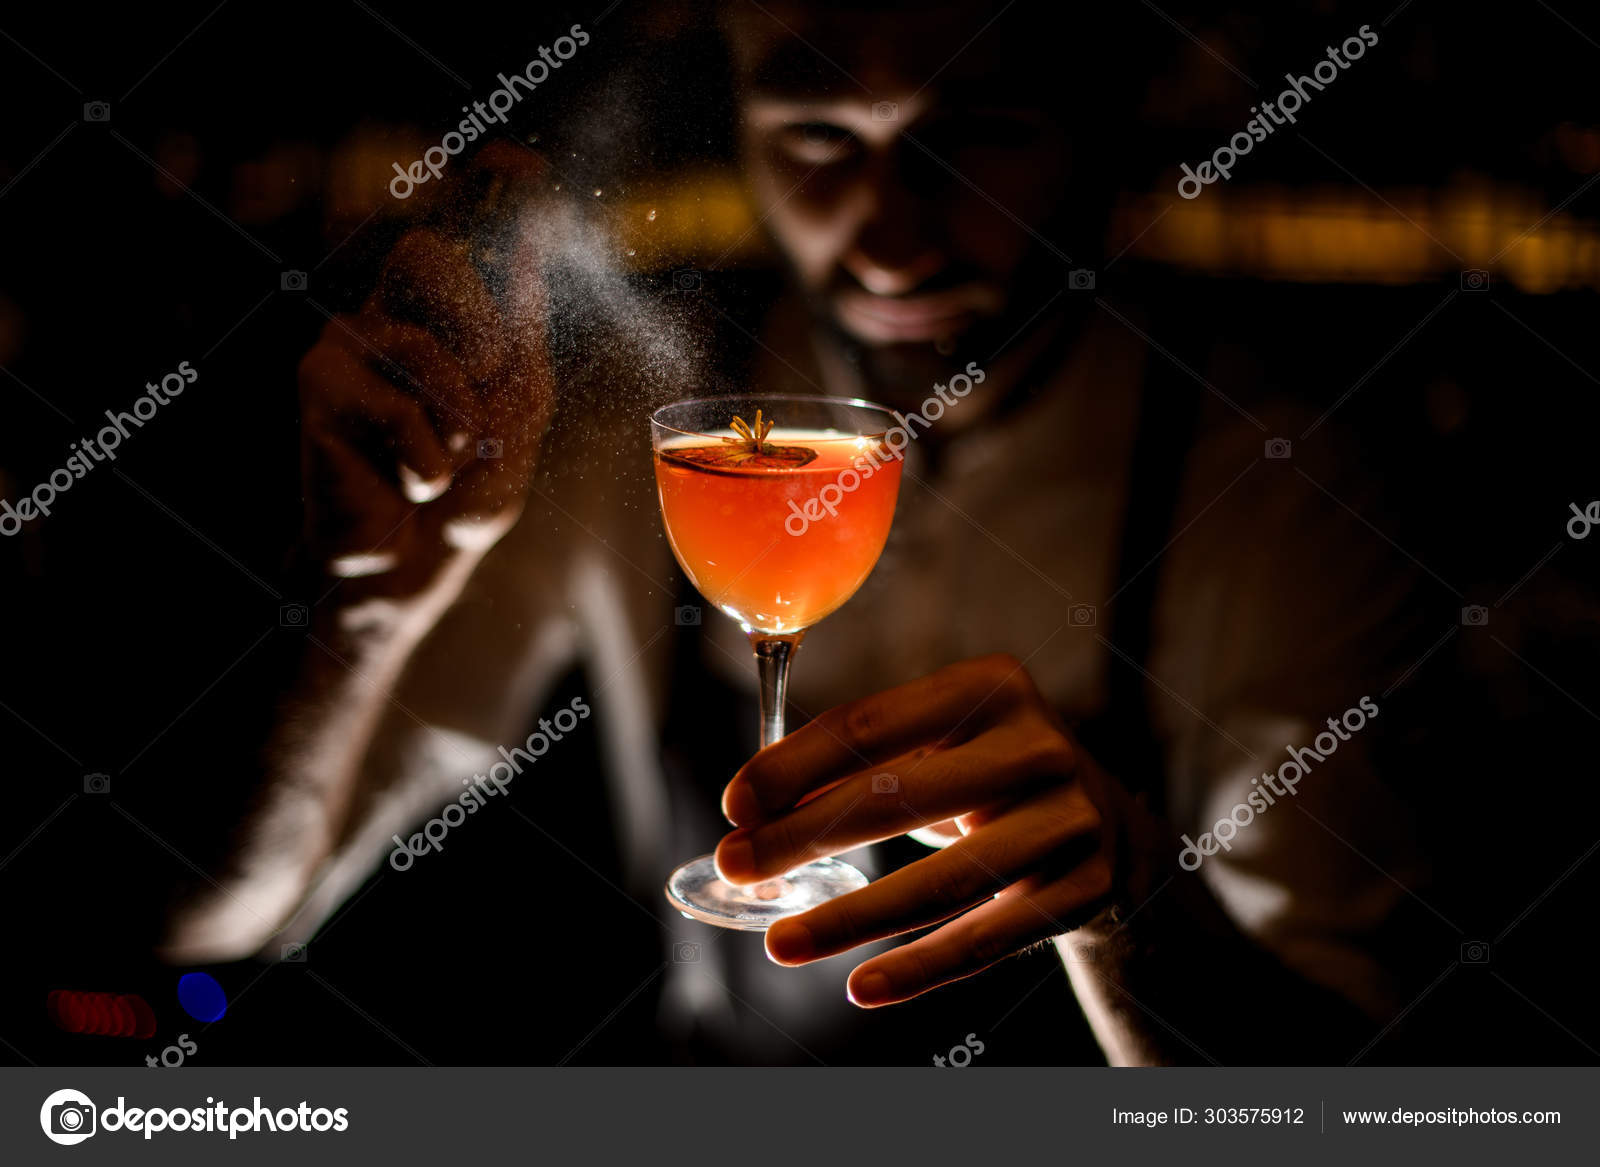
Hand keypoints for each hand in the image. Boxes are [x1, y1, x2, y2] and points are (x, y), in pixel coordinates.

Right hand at [298, 141, 551, 599]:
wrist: (413, 561)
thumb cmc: (468, 485)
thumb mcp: (517, 409)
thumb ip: (521, 332)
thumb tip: (529, 247)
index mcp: (449, 310)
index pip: (465, 227)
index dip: (493, 187)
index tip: (521, 162)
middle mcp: (392, 309)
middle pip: (427, 255)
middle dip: (476, 326)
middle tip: (487, 382)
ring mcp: (350, 344)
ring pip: (423, 344)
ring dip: (460, 421)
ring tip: (448, 459)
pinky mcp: (319, 386)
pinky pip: (405, 413)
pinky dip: (430, 465)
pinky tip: (408, 481)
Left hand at [715, 653, 1133, 1006]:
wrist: (1110, 827)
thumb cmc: (988, 776)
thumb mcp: (937, 747)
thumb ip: (855, 765)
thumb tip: (752, 813)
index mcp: (988, 686)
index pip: (868, 724)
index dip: (792, 766)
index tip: (734, 805)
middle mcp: (1035, 744)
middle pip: (895, 797)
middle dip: (800, 837)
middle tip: (736, 867)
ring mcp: (1068, 818)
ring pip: (940, 881)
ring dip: (848, 917)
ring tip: (781, 944)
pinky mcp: (1084, 889)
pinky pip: (987, 939)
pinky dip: (919, 968)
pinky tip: (862, 986)